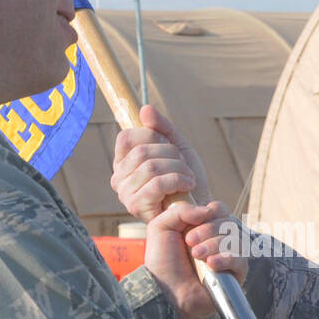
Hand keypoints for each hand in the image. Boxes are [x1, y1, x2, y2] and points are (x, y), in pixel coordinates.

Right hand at [111, 105, 210, 220]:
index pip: (127, 137)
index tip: (170, 149)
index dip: (152, 137)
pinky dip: (178, 180)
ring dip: (178, 169)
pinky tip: (188, 185)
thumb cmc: (186, 181)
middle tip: (184, 166)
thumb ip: (162, 128)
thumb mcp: (177, 148)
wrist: (200, 210)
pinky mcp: (136, 207)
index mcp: (123, 163)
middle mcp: (118, 178)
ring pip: (151, 166)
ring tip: (188, 178)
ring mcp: (125, 194)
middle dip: (171, 155)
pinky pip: (156, 183)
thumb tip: (144, 109)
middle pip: (141, 151)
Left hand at [146, 199, 246, 318]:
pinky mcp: (234, 276)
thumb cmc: (162, 262)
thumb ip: (181, 210)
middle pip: (229, 222)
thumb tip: (208, 209)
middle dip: (209, 229)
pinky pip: (241, 261)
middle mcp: (218, 241)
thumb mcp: (160, 227)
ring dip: (214, 244)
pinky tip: (211, 264)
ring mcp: (228, 258)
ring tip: (196, 255)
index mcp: (203, 227)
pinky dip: (227, 259)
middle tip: (190, 242)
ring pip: (235, 240)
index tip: (195, 221)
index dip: (213, 211)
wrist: (164, 290)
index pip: (220, 210)